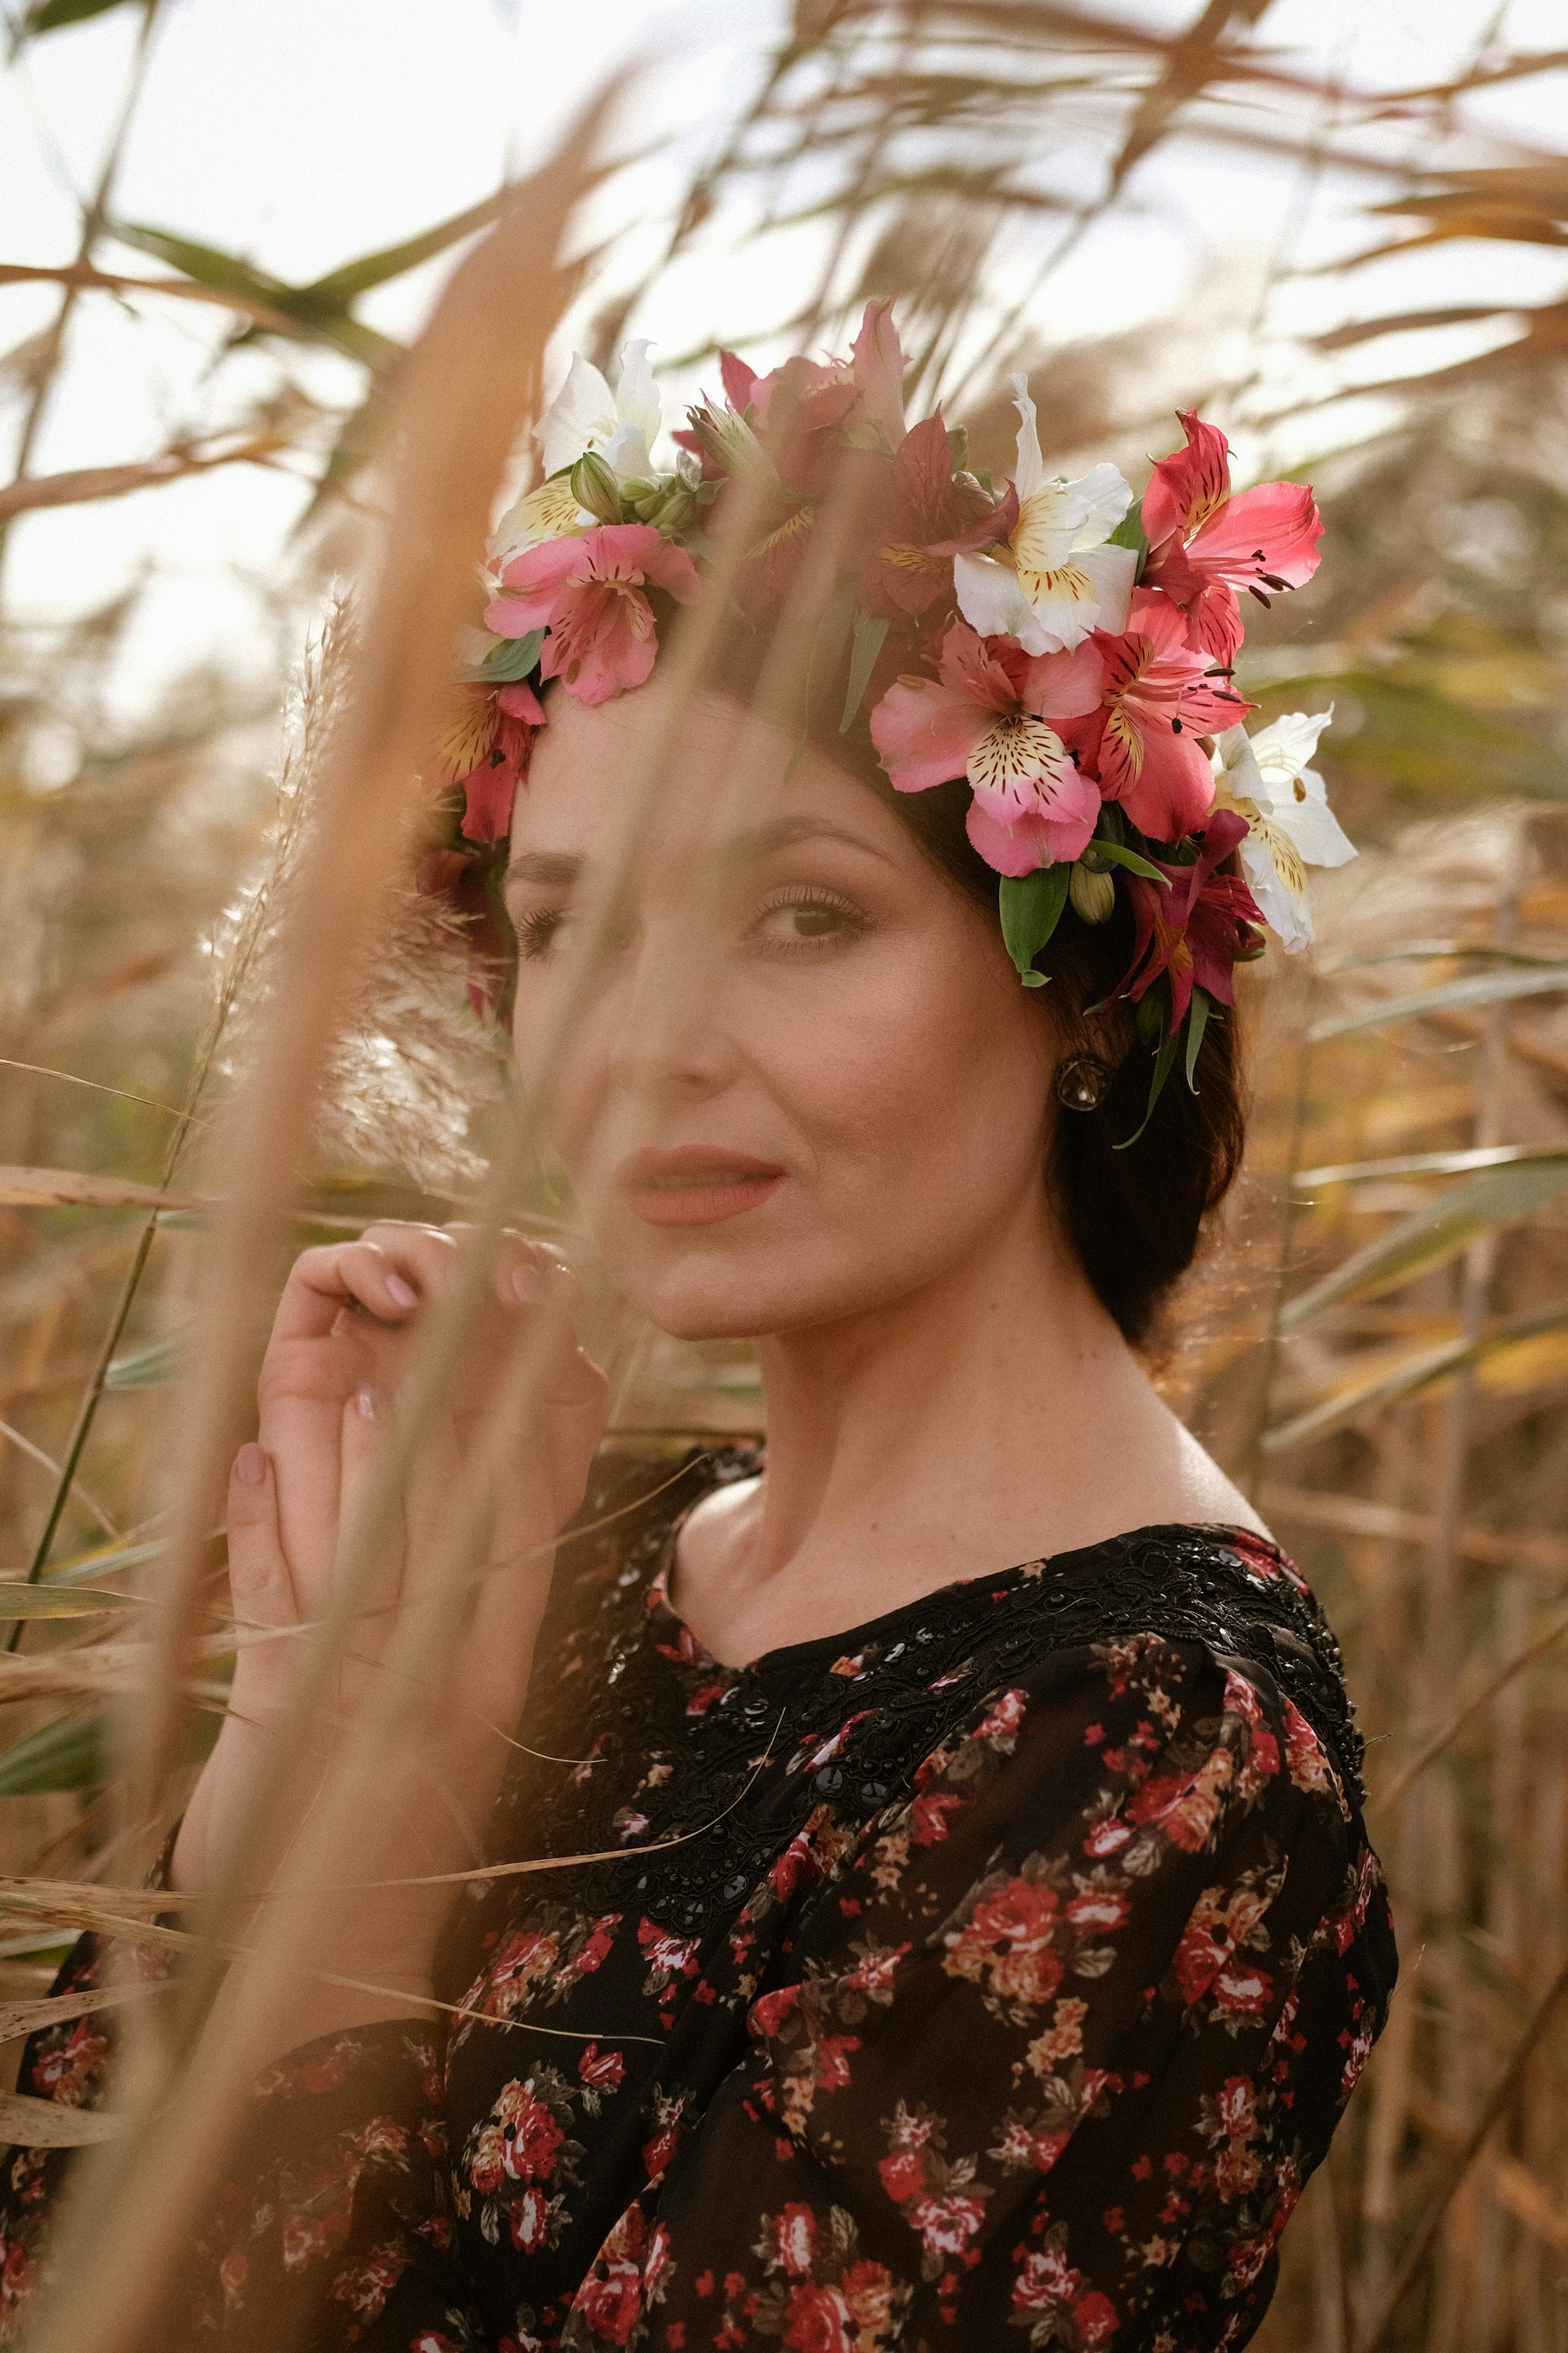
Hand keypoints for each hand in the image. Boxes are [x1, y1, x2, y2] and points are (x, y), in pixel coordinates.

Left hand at [173, 1222, 606, 2017]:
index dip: (541, 1422)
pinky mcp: (288, 1724)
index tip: (535, 1342)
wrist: (336, 1983)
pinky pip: (274, 1603)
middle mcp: (454, 1677)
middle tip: (444, 1320)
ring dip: (365, 1462)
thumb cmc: (396, 1842)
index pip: (537, 1524)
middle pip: (471, 1516)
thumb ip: (475, 1620)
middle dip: (459, 1411)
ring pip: (382, 1549)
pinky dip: (253, 1528)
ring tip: (356, 1386)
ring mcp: (375, 1699)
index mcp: (501, 1668)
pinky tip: (240, 1462)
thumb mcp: (459, 1724)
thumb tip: (475, 1503)